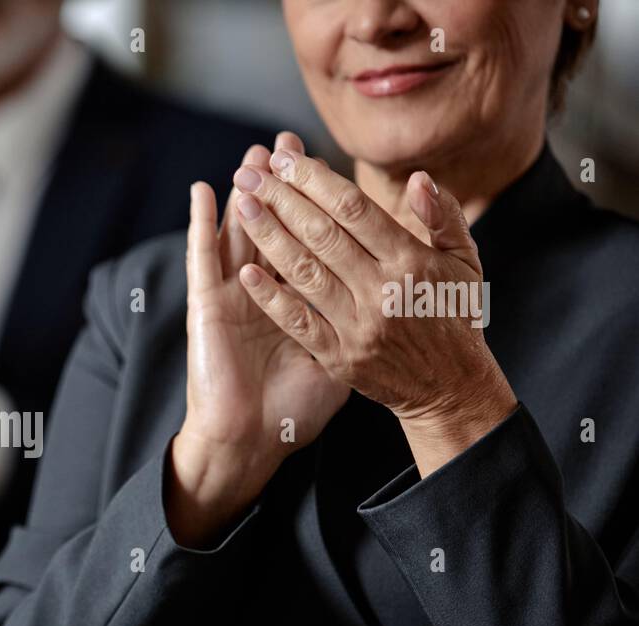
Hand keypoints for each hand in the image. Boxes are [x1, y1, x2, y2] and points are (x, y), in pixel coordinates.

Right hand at [169, 136, 349, 545]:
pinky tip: (203, 193)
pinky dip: (202, 226)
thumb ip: (365, 315)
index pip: (311, 236)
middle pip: (275, 223)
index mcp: (297, 297)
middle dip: (284, 183)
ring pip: (238, 230)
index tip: (329, 166)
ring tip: (252, 153)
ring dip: (245, 190)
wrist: (251, 438)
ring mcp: (230, 294)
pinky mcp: (206, 307)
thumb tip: (391, 281)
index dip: (318, 200)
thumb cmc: (294, 405)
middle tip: (287, 142)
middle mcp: (261, 289)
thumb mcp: (343, 357)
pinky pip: (204, 260)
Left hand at [230, 143, 516, 474]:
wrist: (449, 388)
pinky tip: (246, 271)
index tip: (286, 158)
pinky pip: (298, 321)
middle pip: (322, 234)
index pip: (354, 209)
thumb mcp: (464, 262)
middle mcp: (383, 291)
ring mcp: (358, 326)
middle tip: (249, 173)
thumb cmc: (453, 315)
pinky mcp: (339, 357)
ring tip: (241, 207)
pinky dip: (271, 297)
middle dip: (281, 199)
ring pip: (304, 271)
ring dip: (268, 237)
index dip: (316, 180)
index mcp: (412, 261)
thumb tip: (417, 179)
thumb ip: (443, 216)